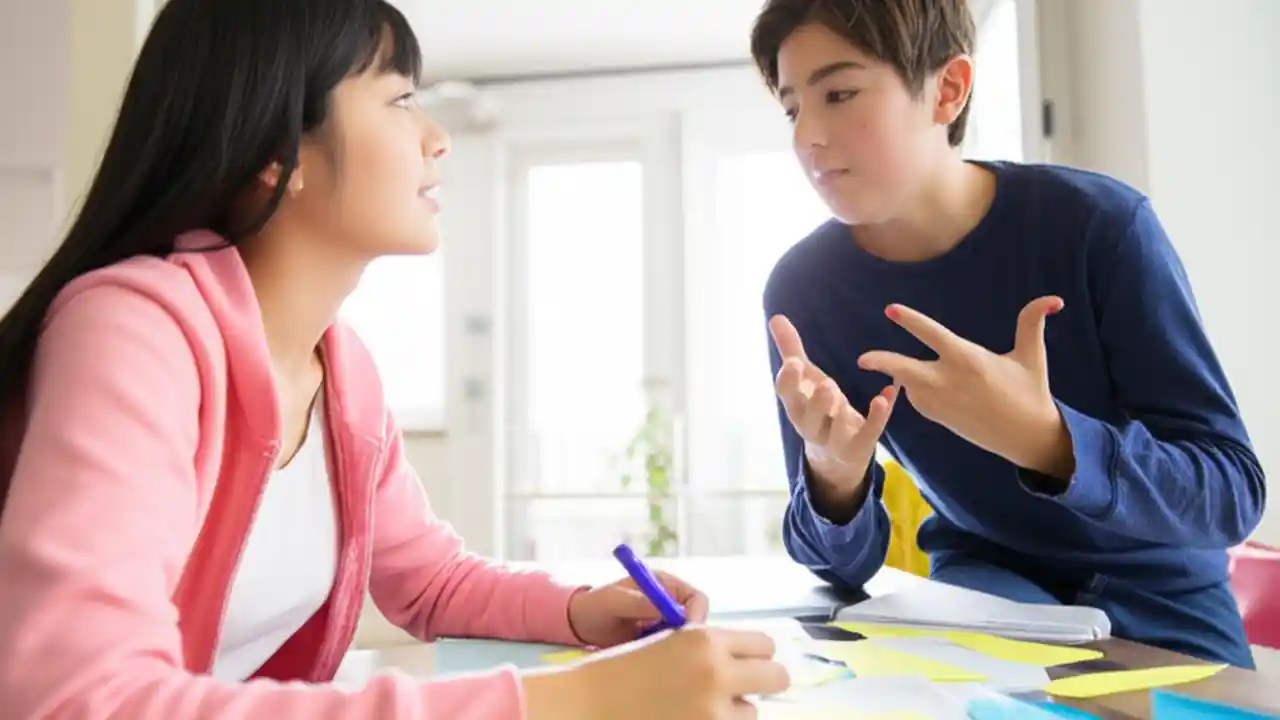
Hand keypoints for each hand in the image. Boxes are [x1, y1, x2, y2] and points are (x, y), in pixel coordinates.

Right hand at [524, 627, 789, 719]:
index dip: (754, 654)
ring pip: (752, 711)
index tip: (742, 662)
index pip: (764, 644)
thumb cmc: (622, 671)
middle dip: (762, 681)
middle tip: (738, 687)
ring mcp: (713, 711)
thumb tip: (751, 660)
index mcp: (705, 639)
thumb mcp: (670, 645)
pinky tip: (689, 718)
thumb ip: (709, 650)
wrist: (586, 704)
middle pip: (777, 676)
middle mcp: (716, 672)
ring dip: (733, 710)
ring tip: (697, 707)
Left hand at [567, 571, 709, 647]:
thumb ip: (637, 602)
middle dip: (687, 636)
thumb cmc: (596, 604)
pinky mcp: (657, 640)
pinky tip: (649, 658)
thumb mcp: (613, 600)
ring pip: (685, 638)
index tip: (686, 634)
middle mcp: (670, 603)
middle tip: (671, 650)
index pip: (696, 598)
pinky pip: (671, 650)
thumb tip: (663, 609)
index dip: (696, 615)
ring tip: (653, 652)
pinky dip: (665, 655)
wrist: (580, 623)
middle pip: (696, 621)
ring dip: (675, 647)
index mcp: (665, 585)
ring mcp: (664, 623)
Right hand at [769, 315, 897, 518]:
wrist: (837, 458)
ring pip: (834, 432)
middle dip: (814, 403)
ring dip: (838, 415)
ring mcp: (835, 441)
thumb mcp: (805, 379)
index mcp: (796, 407)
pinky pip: (869, 433)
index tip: (793, 363)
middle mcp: (811, 426)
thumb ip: (791, 349)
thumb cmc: (817, 409)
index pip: (786, 396)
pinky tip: (887, 394)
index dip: (788, 382)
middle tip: (825, 384)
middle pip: (806, 418)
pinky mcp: (859, 446)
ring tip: (842, 394)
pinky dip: (878, 416)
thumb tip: (776, 317)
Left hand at [857, 298, 1074, 479]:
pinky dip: (917, 390)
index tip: (890, 310)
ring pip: (910, 384)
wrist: (1028, 437)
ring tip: (906, 368)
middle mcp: (949, 381)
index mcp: (968, 360)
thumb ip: (1032, 323)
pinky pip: (917, 399)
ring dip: (905, 375)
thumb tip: (1054, 299)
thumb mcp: (1032, 356)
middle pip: (905, 370)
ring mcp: (941, 403)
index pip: (933, 335)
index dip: (910, 321)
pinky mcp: (939, 418)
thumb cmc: (1030, 392)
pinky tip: (929, 387)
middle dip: (881, 362)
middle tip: (861, 359)